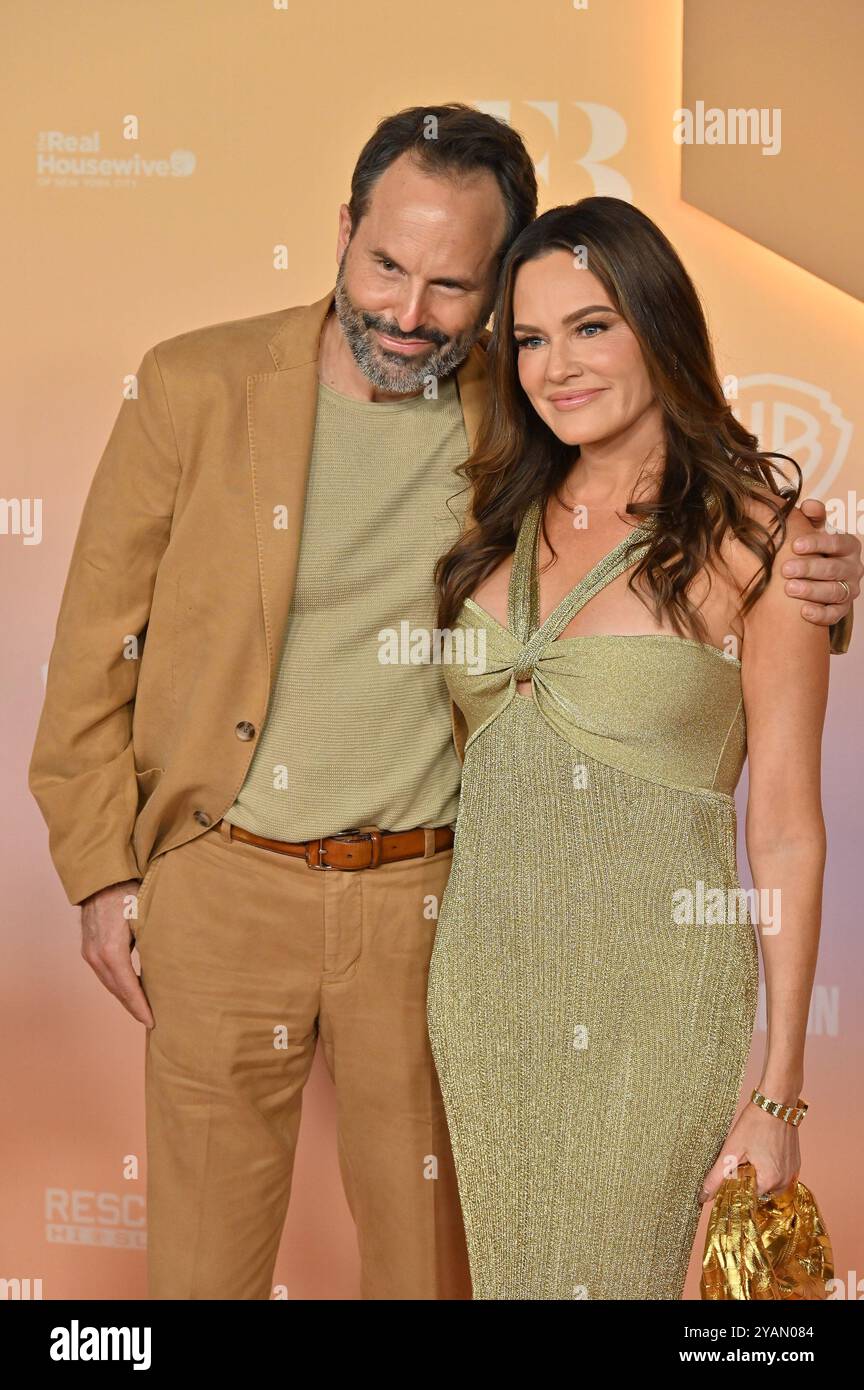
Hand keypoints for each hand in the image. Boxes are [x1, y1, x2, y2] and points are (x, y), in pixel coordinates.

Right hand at [80, 880, 154, 1027]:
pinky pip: (104, 974)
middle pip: (117, 990)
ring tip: (143, 1010)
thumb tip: (172, 966)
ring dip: (125, 998)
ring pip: (109, 983)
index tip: (152, 1021)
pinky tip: (130, 990)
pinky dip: (118, 985)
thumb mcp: (145, 917)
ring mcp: (89, 953)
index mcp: (111, 950)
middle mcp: (96, 956)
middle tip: (151, 1021)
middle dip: (134, 1007)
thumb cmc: (128, 892)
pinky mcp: (88, 949)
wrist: (101, 878)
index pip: (128, 988)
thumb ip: (154, 943)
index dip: (140, 1006)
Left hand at [698, 1101, 800, 1205]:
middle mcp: (785, 1181)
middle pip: (759, 1191)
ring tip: (751, 1152)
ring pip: (768, 1183)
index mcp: (770, 1181)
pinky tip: (761, 1151)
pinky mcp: (795, 1164)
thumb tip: (703, 1197)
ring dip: (758, 1173)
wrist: (776, 1103)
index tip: (730, 1170)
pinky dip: (768, 1167)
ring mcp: (793, 1172)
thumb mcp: (732, 1149)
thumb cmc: (755, 1123)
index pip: (747, 1197)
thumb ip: (717, 1176)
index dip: (735, 1185)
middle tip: (741, 1158)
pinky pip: (778, 1174)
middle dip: (747, 1179)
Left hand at [782, 497, 861, 625]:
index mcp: (848, 546)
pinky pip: (835, 614)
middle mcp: (853, 568)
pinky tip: (804, 612)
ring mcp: (850, 589)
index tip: (795, 545)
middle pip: (833, 569)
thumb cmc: (815, 550)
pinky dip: (821, 615)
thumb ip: (812, 517)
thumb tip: (808, 505)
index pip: (837, 543)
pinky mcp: (843, 609)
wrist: (820, 576)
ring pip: (835, 592)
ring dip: (812, 591)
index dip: (817, 544)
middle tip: (786, 569)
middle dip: (809, 569)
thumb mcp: (814, 531)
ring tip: (790, 589)